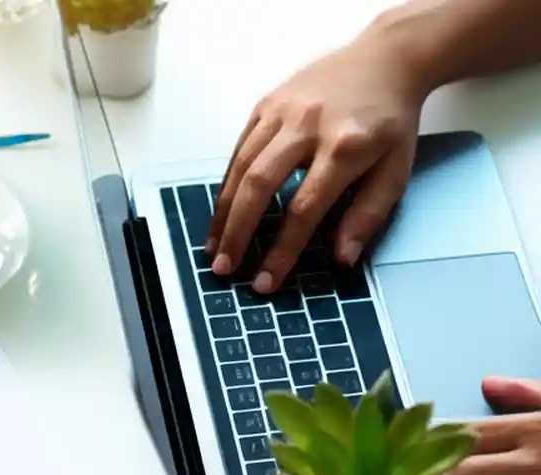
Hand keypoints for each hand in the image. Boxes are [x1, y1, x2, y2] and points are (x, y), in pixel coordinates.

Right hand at [208, 29, 427, 292]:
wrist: (386, 60)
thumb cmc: (391, 123)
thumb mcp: (396, 171)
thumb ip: (367, 215)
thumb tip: (340, 259)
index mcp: (346, 146)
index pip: (305, 208)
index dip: (282, 250)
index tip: (265, 281)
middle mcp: (308, 126)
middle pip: (260, 185)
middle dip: (238, 232)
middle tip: (223, 268)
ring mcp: (282, 111)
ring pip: (241, 167)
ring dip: (223, 212)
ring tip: (213, 246)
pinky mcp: (266, 104)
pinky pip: (239, 149)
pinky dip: (227, 184)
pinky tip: (222, 212)